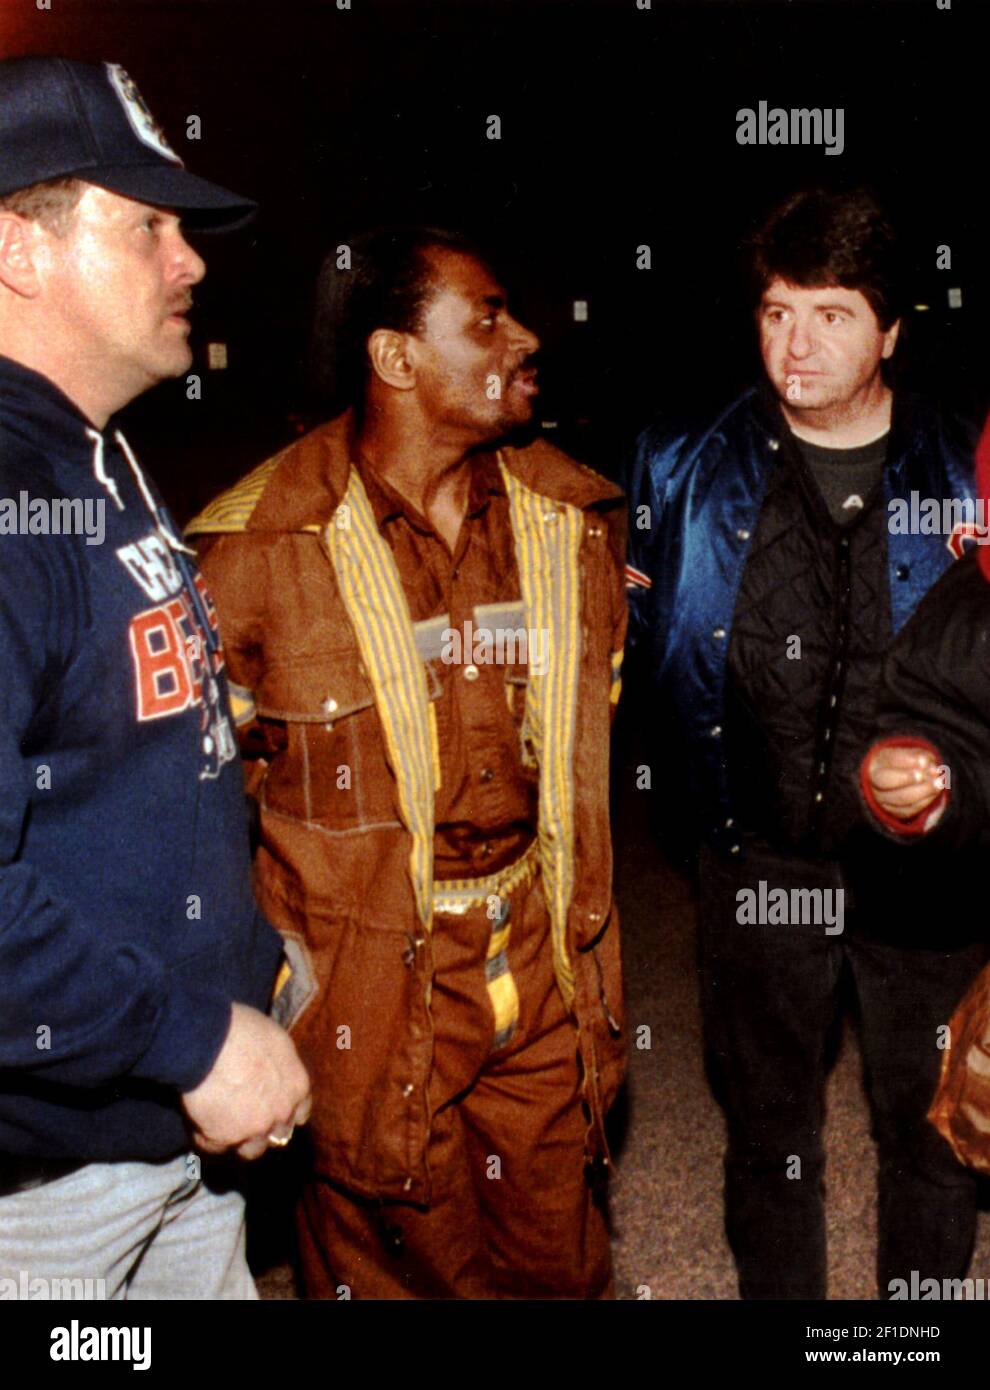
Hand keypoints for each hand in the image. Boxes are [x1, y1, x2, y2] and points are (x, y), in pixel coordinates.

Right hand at [181, 1002, 311, 1160]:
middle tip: (244, 1115)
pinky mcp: (222, 1139)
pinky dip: (206, 1137)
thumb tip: (273, 1066)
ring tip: (221, 1123)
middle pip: (278, 1135)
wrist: (207, 1040)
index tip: (271, 1107)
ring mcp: (253, 1130)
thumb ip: (280, 1063)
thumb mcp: (275, 1038)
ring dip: (238, 1140)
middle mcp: (281, 1113)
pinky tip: (199, 1121)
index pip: (300, 1113)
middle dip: (264, 1128)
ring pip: (251, 1150)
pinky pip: (214, 1147)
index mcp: (297, 1086)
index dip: (284, 1112)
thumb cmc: (241, 1028)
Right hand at [867, 746, 944, 820]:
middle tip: (929, 774)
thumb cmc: (907, 763)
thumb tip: (930, 766)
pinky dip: (925, 801)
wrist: (900, 779)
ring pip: (900, 798)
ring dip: (923, 791)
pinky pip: (908, 810)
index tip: (925, 761)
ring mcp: (881, 799)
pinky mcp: (892, 812)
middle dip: (909, 777)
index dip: (907, 761)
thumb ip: (921, 757)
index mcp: (877, 763)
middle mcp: (874, 783)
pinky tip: (935, 793)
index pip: (888, 761)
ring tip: (939, 783)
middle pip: (887, 781)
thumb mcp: (912, 755)